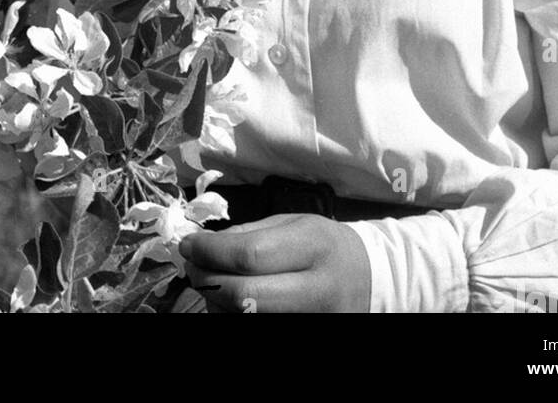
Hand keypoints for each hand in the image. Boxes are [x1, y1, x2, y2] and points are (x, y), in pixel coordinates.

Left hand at [180, 214, 371, 312]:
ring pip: (246, 319)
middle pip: (246, 297)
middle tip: (193, 268)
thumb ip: (249, 234)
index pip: (250, 256)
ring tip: (212, 283)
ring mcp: (313, 320)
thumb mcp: (292, 224)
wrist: (369, 279)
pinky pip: (257, 330)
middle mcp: (316, 288)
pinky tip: (229, 302)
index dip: (210, 252)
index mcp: (313, 246)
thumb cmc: (323, 245)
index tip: (188, 245)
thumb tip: (203, 247)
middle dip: (208, 282)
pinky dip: (233, 317)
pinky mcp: (307, 334)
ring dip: (216, 303)